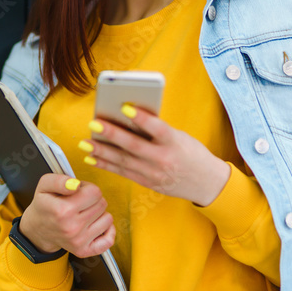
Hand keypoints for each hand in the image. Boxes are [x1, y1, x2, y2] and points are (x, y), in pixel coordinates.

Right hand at [18, 174, 114, 258]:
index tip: (78, 191)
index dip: (87, 188)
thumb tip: (75, 184)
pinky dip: (107, 231)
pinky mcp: (83, 251)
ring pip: (107, 219)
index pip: (94, 192)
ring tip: (84, 213)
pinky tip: (96, 225)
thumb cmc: (44, 205)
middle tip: (80, 202)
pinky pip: (108, 240)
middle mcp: (71, 227)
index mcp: (62, 210)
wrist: (38, 229)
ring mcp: (78, 241)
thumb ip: (59, 180)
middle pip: (102, 204)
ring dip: (98, 213)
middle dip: (93, 199)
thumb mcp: (44, 185)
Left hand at [80, 104, 230, 205]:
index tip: (125, 107)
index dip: (141, 118)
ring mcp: (154, 173)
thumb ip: (157, 130)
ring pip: (123, 161)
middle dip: (112, 134)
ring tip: (85, 142)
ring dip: (102, 151)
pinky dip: (106, 164)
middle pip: (134, 146)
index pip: (157, 128)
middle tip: (94, 123)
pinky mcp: (147, 182)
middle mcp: (163, 159)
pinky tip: (93, 157)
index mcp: (174, 143)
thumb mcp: (180, 137)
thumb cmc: (192, 153)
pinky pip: (123, 172)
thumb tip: (129, 118)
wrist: (206, 183)